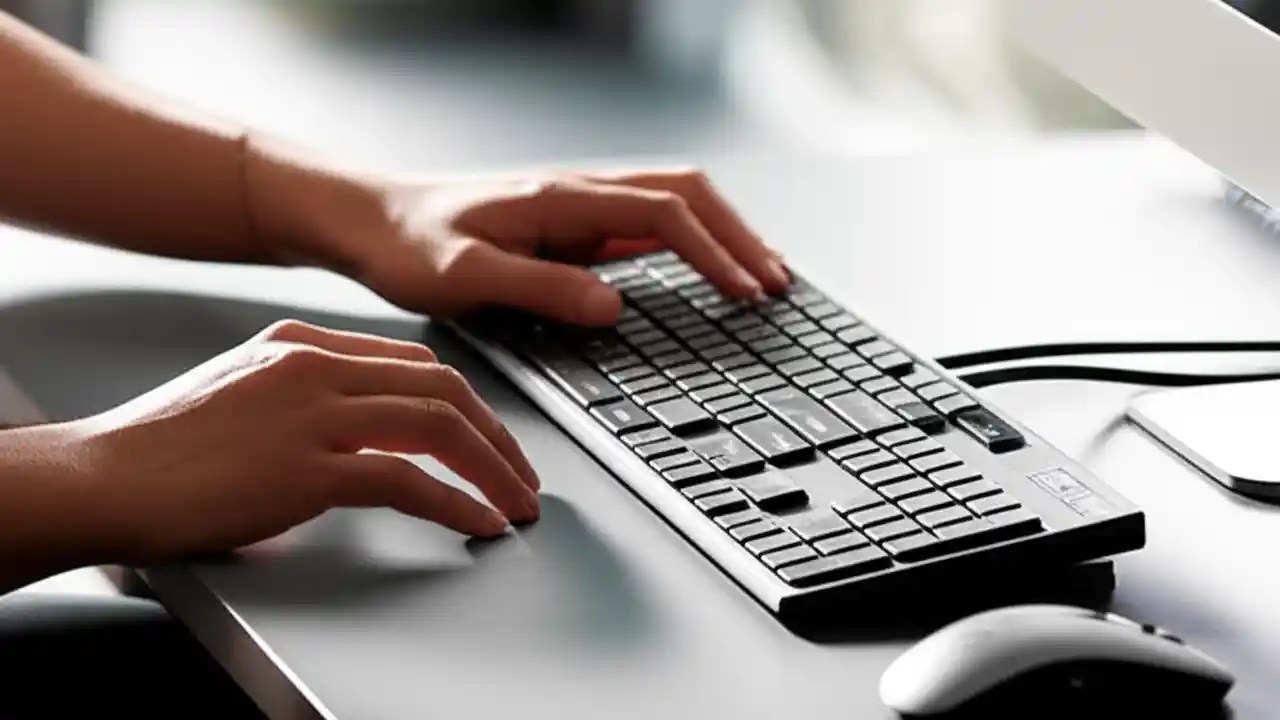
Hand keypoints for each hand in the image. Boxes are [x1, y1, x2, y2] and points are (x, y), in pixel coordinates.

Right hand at [23, 321, 538, 564]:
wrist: (102, 474)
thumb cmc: (165, 444)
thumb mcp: (243, 390)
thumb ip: (305, 393)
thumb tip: (365, 429)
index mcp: (303, 343)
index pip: (415, 363)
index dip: (468, 403)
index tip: (493, 437)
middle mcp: (316, 367)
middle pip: (442, 387)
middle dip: (497, 434)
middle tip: (523, 474)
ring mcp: (312, 413)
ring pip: (438, 426)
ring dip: (491, 468)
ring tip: (517, 502)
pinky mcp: (305, 467)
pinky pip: (406, 480)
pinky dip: (455, 503)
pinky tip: (477, 523)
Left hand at [253, 152, 789, 325]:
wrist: (370, 221)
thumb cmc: (406, 246)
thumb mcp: (464, 276)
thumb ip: (539, 289)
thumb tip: (614, 306)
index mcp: (562, 199)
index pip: (664, 214)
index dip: (713, 253)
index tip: (746, 292)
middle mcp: (579, 194)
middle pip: (687, 194)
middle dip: (740, 235)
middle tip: (778, 284)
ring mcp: (579, 208)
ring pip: (674, 204)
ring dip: (724, 234)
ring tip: (763, 275)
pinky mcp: (571, 226)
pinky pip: (648, 226)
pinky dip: (692, 244)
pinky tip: (705, 270)